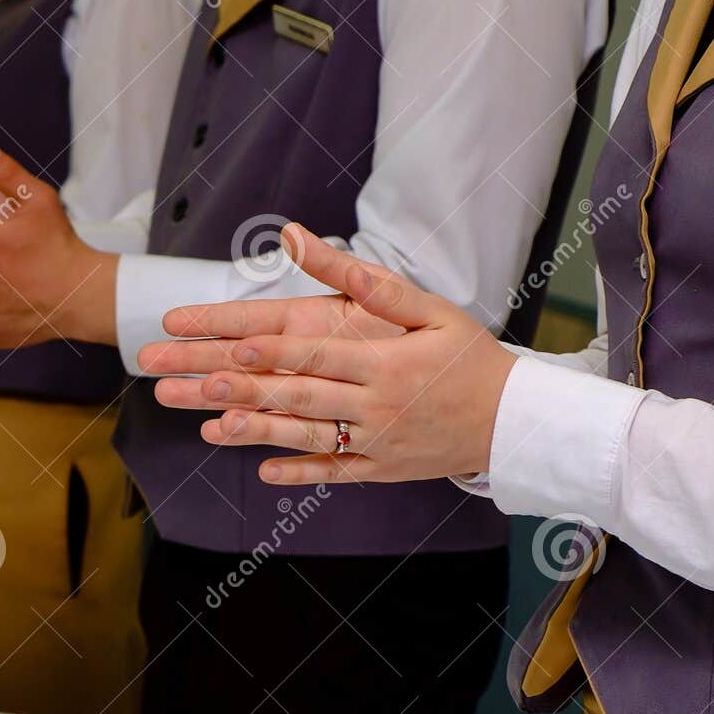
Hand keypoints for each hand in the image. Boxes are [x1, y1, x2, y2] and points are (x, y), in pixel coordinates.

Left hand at [138, 225, 517, 483]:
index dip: (274, 350)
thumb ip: (374, 284)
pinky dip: (299, 472)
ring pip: (309, 437)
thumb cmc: (470, 356)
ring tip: (211, 427)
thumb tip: (314, 242)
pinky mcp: (383, 469)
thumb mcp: (432, 311)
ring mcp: (378, 442)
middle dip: (246, 389)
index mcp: (388, 364)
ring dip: (257, 432)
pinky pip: (335, 471)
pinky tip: (261, 470)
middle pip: (302, 396)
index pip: (319, 354)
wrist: (514, 420)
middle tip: (199, 383)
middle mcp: (378, 406)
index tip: (233, 343)